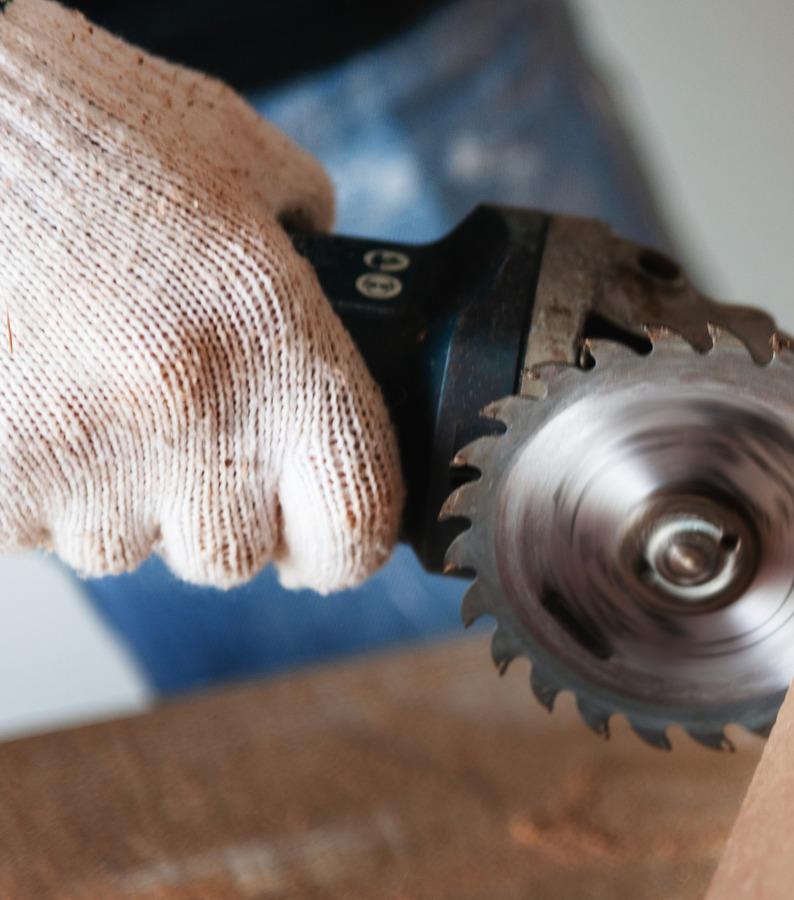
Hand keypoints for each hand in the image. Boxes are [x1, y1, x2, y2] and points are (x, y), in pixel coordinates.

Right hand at [0, 0, 400, 590]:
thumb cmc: (88, 122)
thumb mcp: (244, 159)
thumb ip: (315, 242)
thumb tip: (348, 296)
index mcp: (278, 342)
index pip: (355, 526)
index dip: (347, 549)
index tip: (328, 541)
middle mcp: (192, 412)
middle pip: (236, 554)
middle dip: (222, 511)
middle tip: (190, 433)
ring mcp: (82, 452)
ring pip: (128, 548)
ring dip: (123, 497)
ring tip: (95, 389)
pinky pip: (34, 529)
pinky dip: (36, 484)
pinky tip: (33, 397)